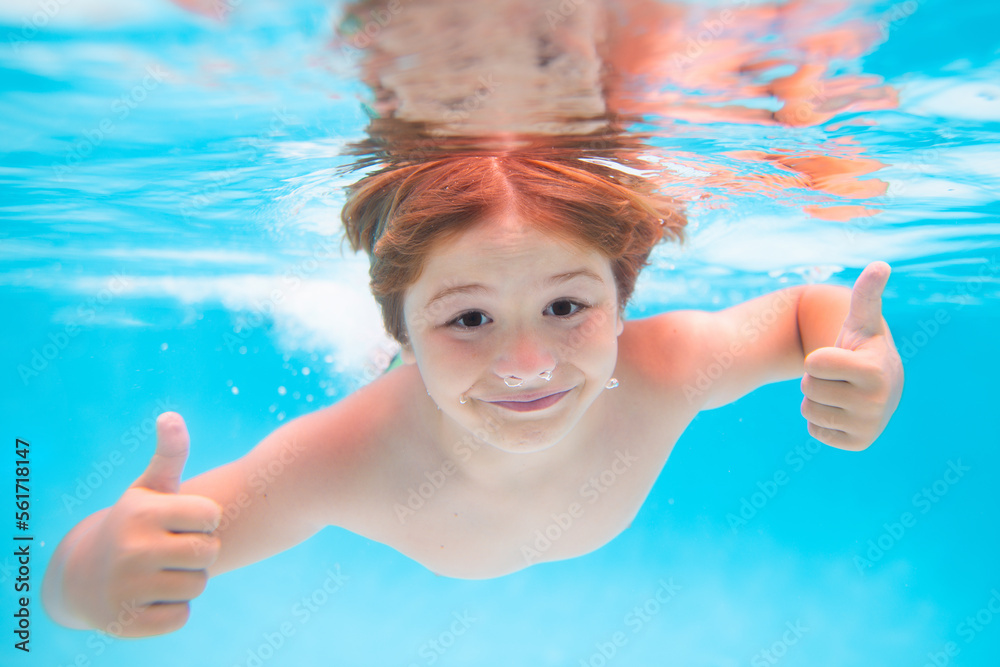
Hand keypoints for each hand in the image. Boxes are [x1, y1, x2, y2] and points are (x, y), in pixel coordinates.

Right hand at [72, 413, 221, 635]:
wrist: (83, 576)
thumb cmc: (132, 524)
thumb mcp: (148, 489)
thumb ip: (170, 454)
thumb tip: (171, 416)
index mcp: (143, 513)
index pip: (211, 516)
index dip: (203, 520)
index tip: (182, 521)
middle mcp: (133, 549)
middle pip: (208, 552)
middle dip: (198, 552)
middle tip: (173, 549)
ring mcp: (128, 587)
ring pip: (197, 585)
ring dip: (186, 581)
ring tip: (160, 571)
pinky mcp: (128, 622)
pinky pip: (181, 616)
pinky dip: (172, 610)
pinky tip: (150, 597)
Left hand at [800, 261, 903, 449]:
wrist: (879, 384)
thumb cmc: (862, 347)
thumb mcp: (862, 320)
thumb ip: (866, 294)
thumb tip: (880, 265)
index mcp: (875, 370)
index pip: (812, 363)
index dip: (818, 358)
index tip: (840, 357)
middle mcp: (877, 402)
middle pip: (808, 387)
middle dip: (816, 379)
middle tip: (839, 376)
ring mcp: (870, 426)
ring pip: (808, 410)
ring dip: (816, 399)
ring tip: (840, 392)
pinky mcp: (858, 443)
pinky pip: (815, 431)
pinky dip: (820, 420)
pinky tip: (841, 411)